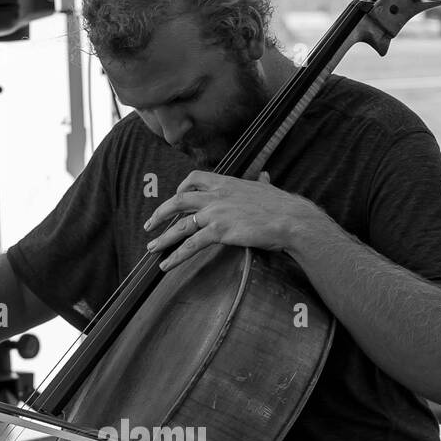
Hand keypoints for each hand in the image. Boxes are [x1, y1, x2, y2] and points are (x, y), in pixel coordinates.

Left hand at [144, 170, 322, 271]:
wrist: (291, 219)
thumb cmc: (283, 206)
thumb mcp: (267, 188)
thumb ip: (261, 182)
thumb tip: (265, 176)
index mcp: (226, 182)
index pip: (194, 178)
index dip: (180, 187)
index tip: (174, 197)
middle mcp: (216, 195)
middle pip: (178, 200)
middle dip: (160, 213)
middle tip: (149, 225)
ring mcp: (216, 212)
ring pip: (180, 225)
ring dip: (163, 237)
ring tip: (151, 248)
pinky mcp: (219, 231)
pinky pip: (191, 244)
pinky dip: (176, 255)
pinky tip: (166, 265)